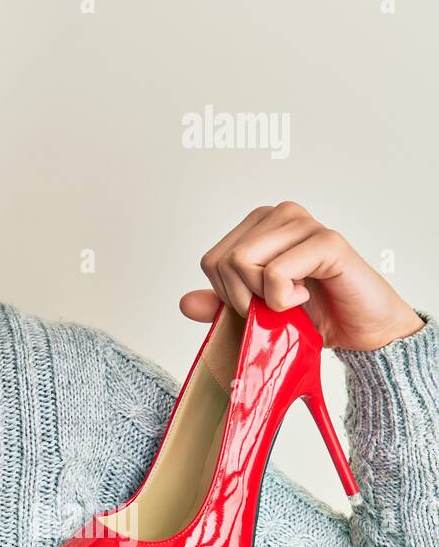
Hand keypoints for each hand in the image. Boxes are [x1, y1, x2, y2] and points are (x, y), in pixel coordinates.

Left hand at [182, 201, 423, 351]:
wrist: (362, 331)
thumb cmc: (313, 315)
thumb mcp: (254, 312)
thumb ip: (219, 304)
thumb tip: (184, 303)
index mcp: (258, 226)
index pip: (211, 261)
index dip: (228, 294)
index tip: (261, 301)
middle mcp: (279, 215)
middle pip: (222, 261)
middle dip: (243, 297)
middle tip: (278, 304)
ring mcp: (303, 223)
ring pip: (243, 262)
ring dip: (265, 297)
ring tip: (294, 297)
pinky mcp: (326, 241)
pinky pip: (275, 273)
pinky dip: (285, 297)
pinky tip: (309, 294)